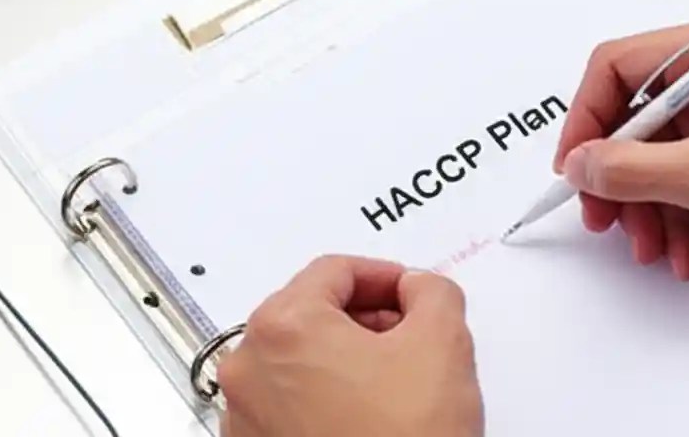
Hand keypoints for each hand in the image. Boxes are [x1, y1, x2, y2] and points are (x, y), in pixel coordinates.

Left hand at [217, 256, 483, 436]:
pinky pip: (289, 405)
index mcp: (283, 326)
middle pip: (310, 313)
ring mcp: (245, 417)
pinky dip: (326, 399)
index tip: (409, 292)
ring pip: (298, 361)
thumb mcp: (443, 345)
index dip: (384, 276)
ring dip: (346, 360)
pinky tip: (369, 418)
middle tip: (409, 335)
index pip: (334, 271)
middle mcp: (249, 368)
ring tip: (394, 384)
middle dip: (365, 319)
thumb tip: (419, 289)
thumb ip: (433, 292)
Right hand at [553, 12, 688, 279]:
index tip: (574, 164)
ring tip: (650, 242)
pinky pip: (675, 168)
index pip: (615, 67)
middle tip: (603, 214)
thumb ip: (628, 169)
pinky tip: (680, 246)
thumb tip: (580, 165)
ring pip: (649, 150)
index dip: (585, 119)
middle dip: (615, 175)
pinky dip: (671, 208)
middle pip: (628, 115)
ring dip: (643, 203)